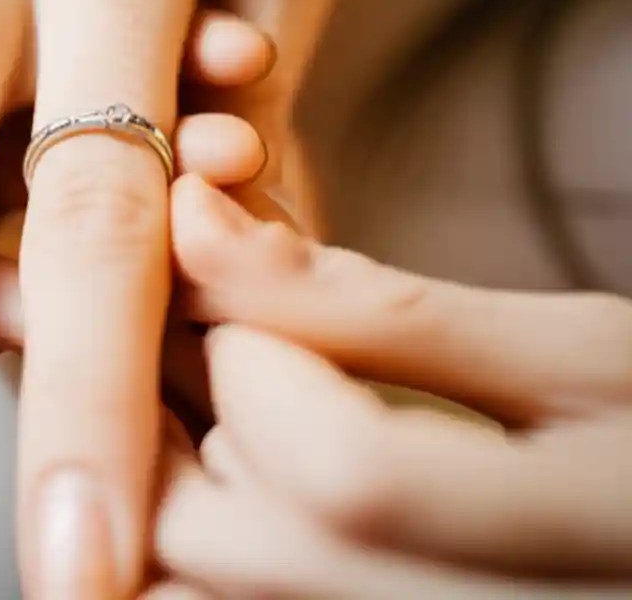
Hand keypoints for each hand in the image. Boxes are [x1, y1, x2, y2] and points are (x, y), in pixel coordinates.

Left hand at [148, 176, 631, 597]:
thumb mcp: (581, 359)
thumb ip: (380, 306)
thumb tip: (196, 219)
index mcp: (595, 549)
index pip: (345, 474)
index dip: (257, 358)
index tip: (255, 297)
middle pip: (237, 557)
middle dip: (194, 426)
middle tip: (228, 347)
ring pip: (209, 597)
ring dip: (190, 494)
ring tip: (245, 417)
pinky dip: (219, 554)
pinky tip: (261, 491)